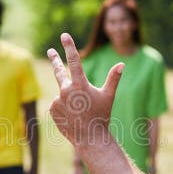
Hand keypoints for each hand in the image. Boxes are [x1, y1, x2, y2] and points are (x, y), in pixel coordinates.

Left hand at [47, 33, 122, 148]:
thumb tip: (122, 63)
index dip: (69, 46)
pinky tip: (72, 115)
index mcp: (80, 84)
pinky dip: (64, 107)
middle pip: (58, 70)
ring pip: (63, 93)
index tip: (64, 36)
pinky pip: (58, 103)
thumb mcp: (108, 96)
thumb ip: (113, 78)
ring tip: (80, 110)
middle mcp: (66, 90)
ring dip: (70, 98)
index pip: (73, 60)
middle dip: (55, 59)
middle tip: (50, 51)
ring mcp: (57, 100)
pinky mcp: (53, 109)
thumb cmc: (101, 115)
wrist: (89, 137)